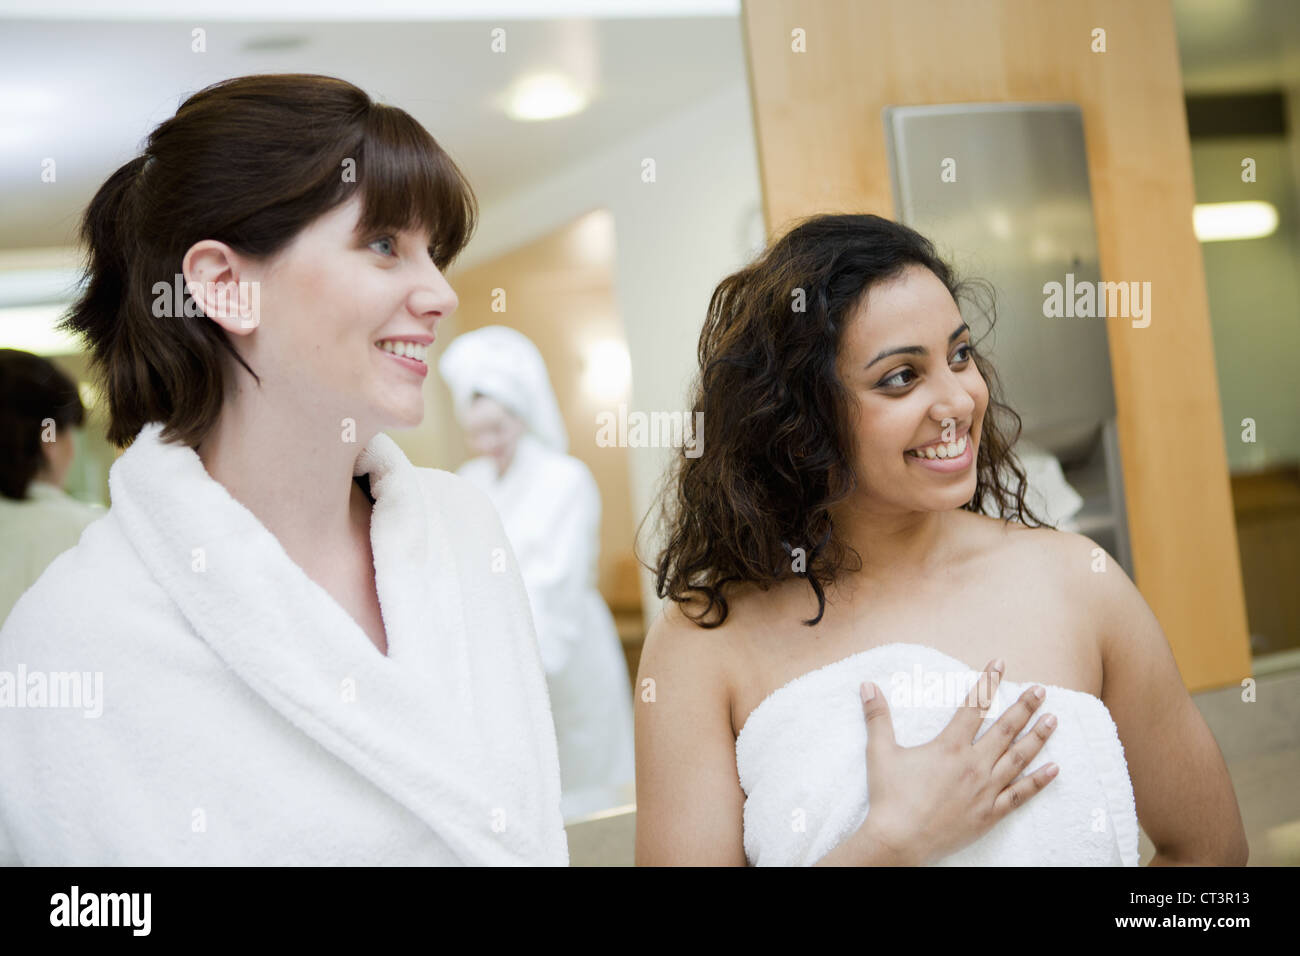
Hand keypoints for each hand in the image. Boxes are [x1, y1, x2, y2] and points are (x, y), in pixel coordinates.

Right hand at [856, 659, 1058, 864]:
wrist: (899, 842)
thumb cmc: (889, 798)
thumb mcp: (879, 753)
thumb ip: (877, 717)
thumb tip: (867, 686)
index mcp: (949, 747)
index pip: (974, 706)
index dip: (988, 682)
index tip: (1000, 664)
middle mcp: (973, 765)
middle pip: (1005, 730)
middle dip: (1024, 707)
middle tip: (1041, 691)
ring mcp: (985, 790)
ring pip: (1018, 759)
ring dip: (1037, 738)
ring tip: (1053, 720)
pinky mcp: (990, 813)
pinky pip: (1020, 794)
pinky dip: (1038, 781)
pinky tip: (1054, 769)